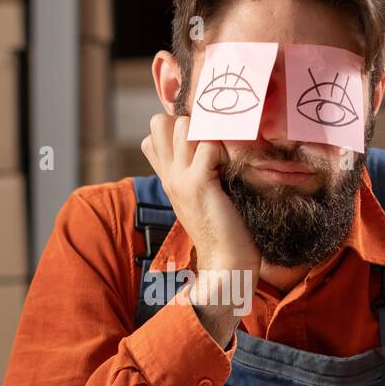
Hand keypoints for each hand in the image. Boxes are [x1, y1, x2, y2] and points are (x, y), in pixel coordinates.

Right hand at [141, 115, 259, 345]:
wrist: (226, 263)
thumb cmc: (223, 231)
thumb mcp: (204, 197)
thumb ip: (203, 173)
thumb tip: (215, 150)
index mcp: (169, 178)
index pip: (153, 135)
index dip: (176, 128)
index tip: (201, 142)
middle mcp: (169, 175)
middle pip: (161, 122)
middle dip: (191, 123)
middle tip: (214, 143)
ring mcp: (180, 178)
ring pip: (182, 125)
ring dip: (207, 132)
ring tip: (222, 155)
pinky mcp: (199, 184)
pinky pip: (208, 145)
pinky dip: (223, 150)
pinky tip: (231, 170)